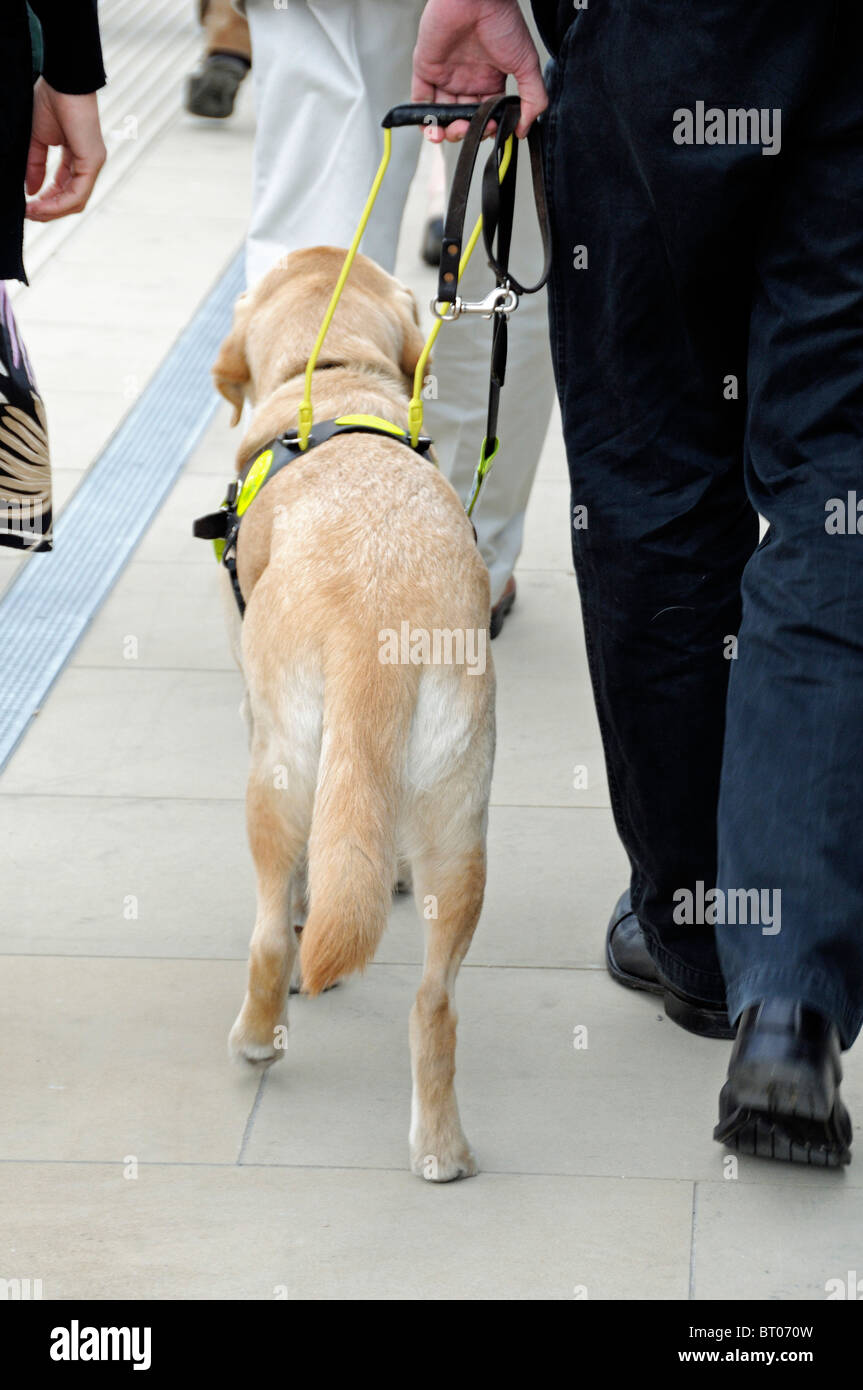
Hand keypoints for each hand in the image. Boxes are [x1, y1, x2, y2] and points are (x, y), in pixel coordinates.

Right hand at [25, 80, 106, 221]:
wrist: (62, 80)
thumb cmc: (51, 101)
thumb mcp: (38, 140)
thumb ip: (36, 166)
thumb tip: (31, 190)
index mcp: (77, 157)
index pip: (64, 188)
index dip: (46, 200)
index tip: (28, 206)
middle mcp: (89, 163)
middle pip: (71, 200)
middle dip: (48, 210)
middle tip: (28, 214)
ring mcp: (93, 163)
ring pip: (75, 201)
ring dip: (52, 210)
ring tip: (32, 212)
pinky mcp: (92, 162)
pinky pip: (77, 193)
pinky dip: (58, 202)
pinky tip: (41, 205)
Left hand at [412, 0, 546, 141]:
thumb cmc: (502, 21)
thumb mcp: (526, 63)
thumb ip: (533, 97)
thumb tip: (524, 129)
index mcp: (490, 80)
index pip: (487, 114)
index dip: (488, 127)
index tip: (492, 129)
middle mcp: (468, 79)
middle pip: (464, 118)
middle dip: (466, 132)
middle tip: (470, 130)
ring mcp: (446, 75)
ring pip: (443, 114)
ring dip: (445, 131)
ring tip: (450, 132)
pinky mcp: (426, 69)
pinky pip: (421, 100)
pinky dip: (424, 118)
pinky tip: (432, 127)